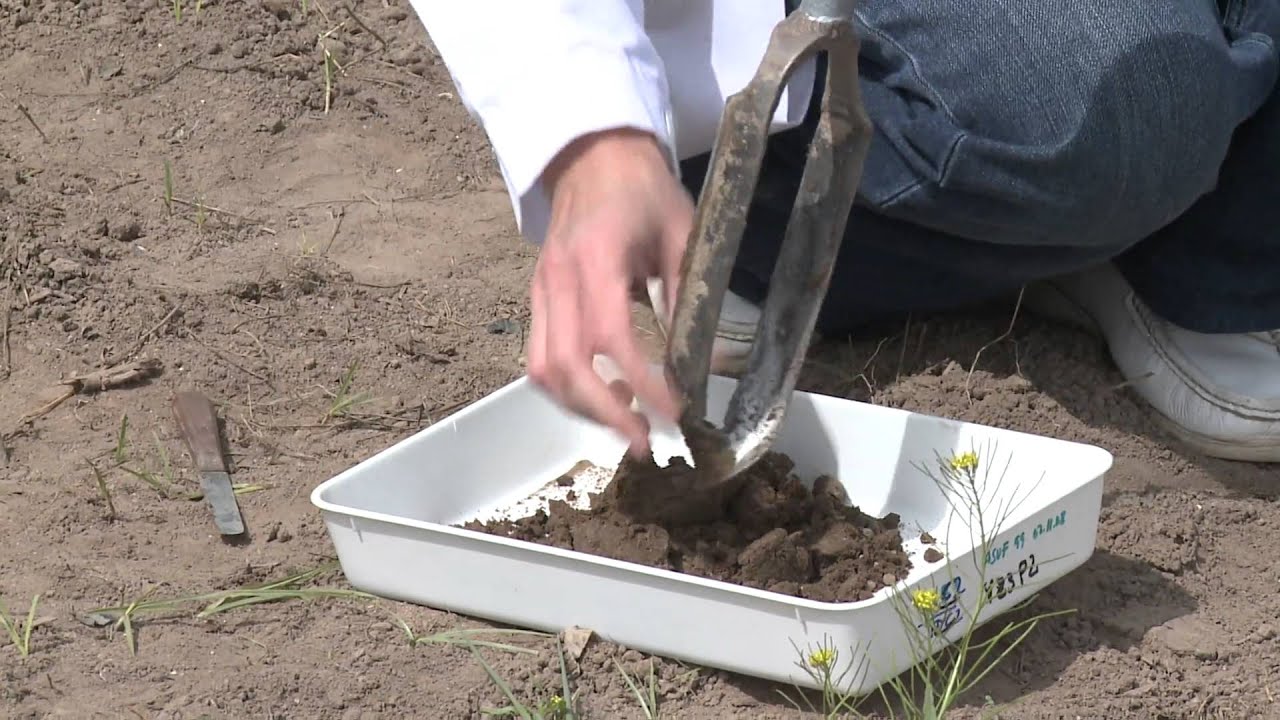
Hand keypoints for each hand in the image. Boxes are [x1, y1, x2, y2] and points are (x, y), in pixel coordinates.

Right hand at [528, 128, 691, 455]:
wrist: (592, 152)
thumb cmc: (643, 189)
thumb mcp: (681, 232)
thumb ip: (688, 295)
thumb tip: (706, 361)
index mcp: (597, 258)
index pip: (611, 336)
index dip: (642, 381)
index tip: (674, 413)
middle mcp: (558, 279)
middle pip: (563, 366)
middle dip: (603, 413)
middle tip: (643, 441)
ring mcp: (541, 290)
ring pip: (543, 369)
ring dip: (581, 406)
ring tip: (626, 418)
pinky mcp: (537, 298)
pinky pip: (539, 356)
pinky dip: (568, 388)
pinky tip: (604, 392)